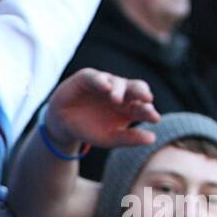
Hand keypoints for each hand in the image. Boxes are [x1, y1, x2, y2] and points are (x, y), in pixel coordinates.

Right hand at [44, 69, 159, 150]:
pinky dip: (101, 82)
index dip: (149, 111)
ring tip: (116, 100)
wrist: (62, 124)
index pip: (143, 106)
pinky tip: (105, 88)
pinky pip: (96, 77)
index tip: (154, 119)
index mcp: (129, 107)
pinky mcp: (88, 78)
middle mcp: (121, 92)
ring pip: (117, 82)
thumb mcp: (109, 138)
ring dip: (118, 90)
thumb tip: (152, 138)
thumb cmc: (89, 129)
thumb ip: (129, 138)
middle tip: (147, 99)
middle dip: (141, 92)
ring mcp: (105, 83)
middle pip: (136, 88)